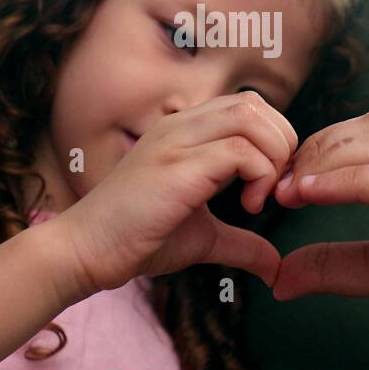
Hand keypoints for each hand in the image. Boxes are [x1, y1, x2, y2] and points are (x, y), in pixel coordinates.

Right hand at [59, 91, 295, 295]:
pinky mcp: (177, 165)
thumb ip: (241, 242)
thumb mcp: (202, 237)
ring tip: (261, 197)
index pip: (247, 106)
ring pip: (251, 118)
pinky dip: (260, 176)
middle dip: (281, 143)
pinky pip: (240, 151)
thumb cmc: (137, 239)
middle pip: (253, 103)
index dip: (274, 140)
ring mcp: (176, 141)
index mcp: (184, 131)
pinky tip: (249, 207)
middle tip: (275, 188)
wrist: (87, 250)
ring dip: (273, 156)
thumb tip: (275, 265)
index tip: (273, 186)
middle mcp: (180, 125)